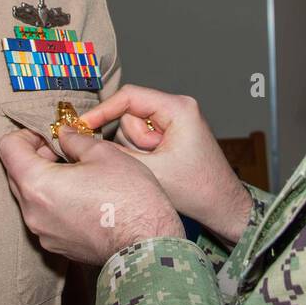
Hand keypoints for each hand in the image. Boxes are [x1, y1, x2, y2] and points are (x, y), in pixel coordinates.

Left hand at [0, 127, 185, 266]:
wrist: (147, 245)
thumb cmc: (129, 198)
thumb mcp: (103, 153)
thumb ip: (74, 139)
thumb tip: (63, 133)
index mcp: (37, 184)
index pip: (8, 148)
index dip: (26, 133)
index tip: (48, 133)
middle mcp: (32, 212)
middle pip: (16, 173)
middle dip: (37, 155)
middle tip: (66, 148)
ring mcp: (43, 233)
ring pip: (31, 196)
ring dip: (46, 179)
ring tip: (78, 173)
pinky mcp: (56, 246)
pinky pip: (45, 216)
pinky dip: (55, 201)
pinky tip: (84, 196)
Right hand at [81, 85, 252, 246]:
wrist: (222, 208)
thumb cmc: (198, 190)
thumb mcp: (150, 170)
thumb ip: (115, 152)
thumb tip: (85, 140)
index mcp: (178, 108)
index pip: (129, 97)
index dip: (103, 111)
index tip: (83, 125)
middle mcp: (178, 109)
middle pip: (131, 115)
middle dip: (133, 142)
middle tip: (151, 161)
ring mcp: (176, 122)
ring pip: (135, 130)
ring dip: (139, 152)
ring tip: (160, 168)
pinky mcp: (173, 136)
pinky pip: (144, 140)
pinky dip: (144, 155)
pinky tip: (160, 169)